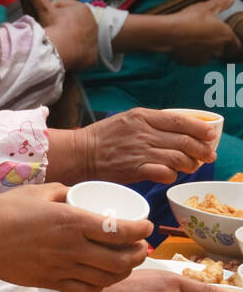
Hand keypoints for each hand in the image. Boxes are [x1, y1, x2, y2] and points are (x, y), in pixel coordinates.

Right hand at [0, 182, 149, 291]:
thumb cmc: (3, 213)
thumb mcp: (38, 191)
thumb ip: (64, 192)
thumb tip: (79, 195)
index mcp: (72, 221)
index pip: (120, 230)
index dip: (141, 230)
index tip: (146, 225)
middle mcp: (72, 248)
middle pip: (121, 260)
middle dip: (138, 255)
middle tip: (140, 247)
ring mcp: (62, 269)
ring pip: (107, 279)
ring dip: (123, 272)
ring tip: (125, 263)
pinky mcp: (51, 283)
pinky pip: (86, 291)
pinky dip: (100, 286)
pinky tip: (101, 277)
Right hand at [25, 0, 97, 70]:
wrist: (59, 50)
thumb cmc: (54, 26)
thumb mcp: (45, 10)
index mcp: (81, 8)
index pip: (66, 9)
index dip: (54, 15)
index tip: (46, 22)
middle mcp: (92, 22)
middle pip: (74, 24)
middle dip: (64, 27)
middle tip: (52, 34)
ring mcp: (93, 39)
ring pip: (79, 38)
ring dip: (71, 40)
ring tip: (58, 46)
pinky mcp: (92, 55)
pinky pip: (83, 53)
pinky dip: (77, 54)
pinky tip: (67, 56)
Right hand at [80, 107, 217, 184]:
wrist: (81, 154)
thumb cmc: (104, 138)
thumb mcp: (128, 119)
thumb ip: (151, 123)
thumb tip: (177, 130)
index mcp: (142, 116)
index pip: (180, 120)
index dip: (200, 128)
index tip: (211, 135)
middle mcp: (143, 132)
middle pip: (184, 140)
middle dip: (202, 149)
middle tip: (209, 156)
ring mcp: (140, 151)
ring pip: (178, 157)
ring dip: (190, 164)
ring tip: (192, 167)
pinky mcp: (135, 169)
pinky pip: (164, 172)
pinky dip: (173, 175)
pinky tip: (172, 175)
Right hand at [160, 0, 241, 64]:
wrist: (168, 34)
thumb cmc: (189, 20)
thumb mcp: (206, 7)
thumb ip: (221, 2)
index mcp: (225, 37)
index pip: (236, 46)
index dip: (233, 43)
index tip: (228, 38)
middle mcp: (217, 50)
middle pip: (222, 51)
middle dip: (218, 45)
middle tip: (209, 35)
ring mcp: (203, 59)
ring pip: (208, 55)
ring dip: (205, 50)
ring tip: (195, 38)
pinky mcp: (191, 63)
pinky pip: (194, 59)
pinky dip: (192, 54)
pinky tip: (185, 44)